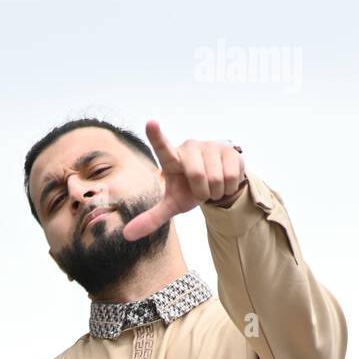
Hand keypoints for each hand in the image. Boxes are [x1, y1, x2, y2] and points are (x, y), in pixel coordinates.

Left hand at [123, 120, 246, 242]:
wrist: (217, 183)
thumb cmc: (189, 190)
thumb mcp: (171, 204)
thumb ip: (151, 218)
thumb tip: (127, 235)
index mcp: (172, 159)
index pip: (162, 147)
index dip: (156, 136)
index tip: (150, 123)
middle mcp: (190, 147)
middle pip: (197, 174)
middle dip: (201, 192)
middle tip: (201, 190)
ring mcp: (211, 145)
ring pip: (215, 178)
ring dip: (215, 191)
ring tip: (212, 185)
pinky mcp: (230, 149)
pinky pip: (231, 176)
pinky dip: (228, 188)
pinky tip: (225, 181)